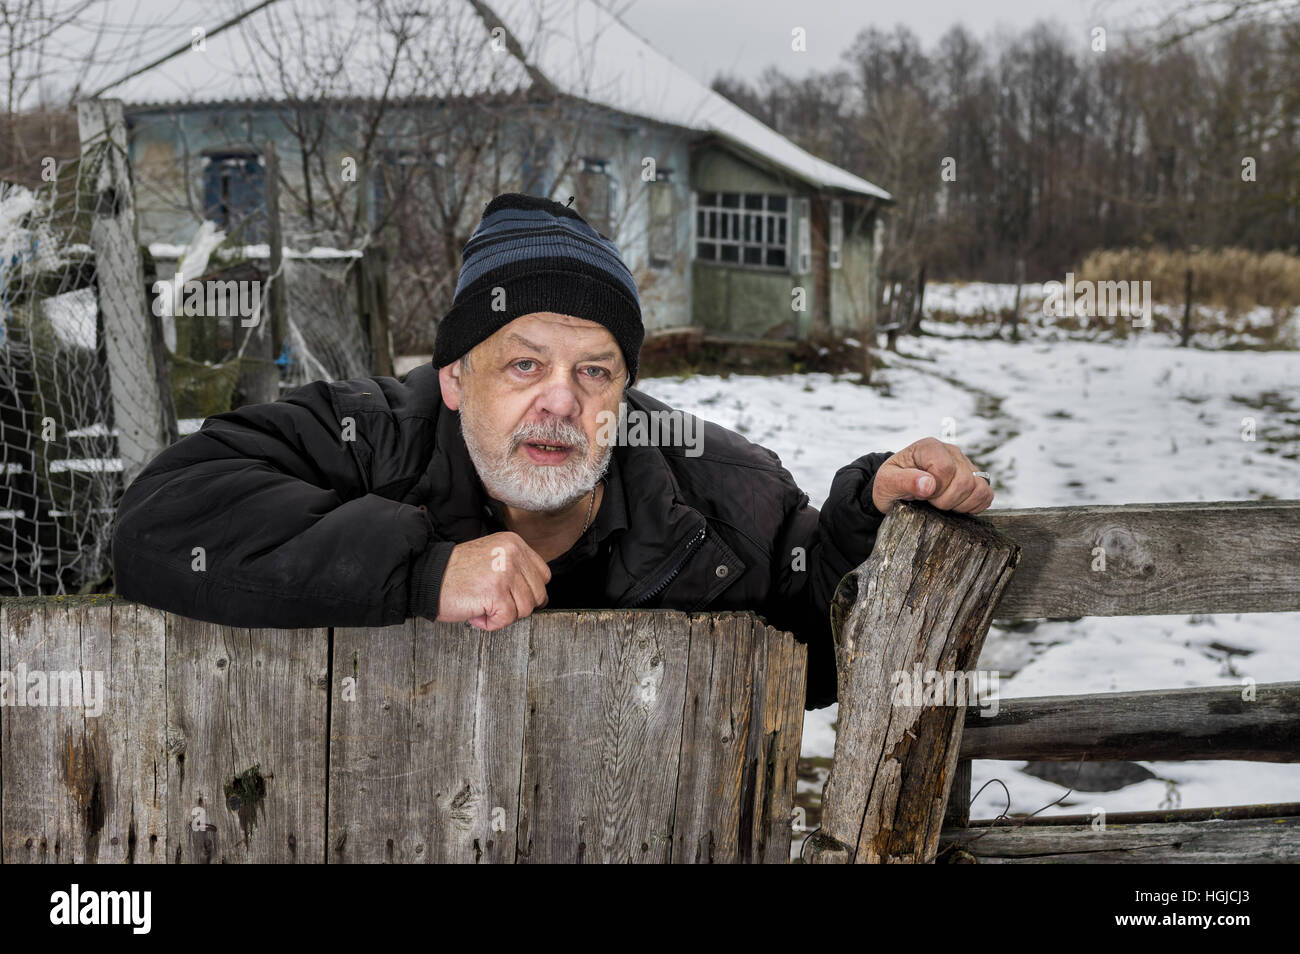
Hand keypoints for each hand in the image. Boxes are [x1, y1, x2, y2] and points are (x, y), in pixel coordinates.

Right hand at [436, 532, 550, 630]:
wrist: (427, 578)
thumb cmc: (457, 573)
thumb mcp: (494, 558)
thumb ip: (517, 568)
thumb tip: (540, 594)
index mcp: (514, 543)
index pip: (543, 575)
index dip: (529, 591)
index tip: (511, 596)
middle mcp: (512, 554)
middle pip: (537, 594)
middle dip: (517, 605)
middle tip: (493, 602)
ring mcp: (505, 572)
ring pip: (525, 608)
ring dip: (503, 615)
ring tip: (482, 604)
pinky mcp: (495, 592)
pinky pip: (507, 619)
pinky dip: (491, 623)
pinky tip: (476, 612)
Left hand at [870, 437, 993, 514]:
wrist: (896, 488)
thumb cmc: (890, 483)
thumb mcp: (887, 482)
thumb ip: (904, 481)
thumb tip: (928, 485)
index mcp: (929, 447)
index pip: (945, 469)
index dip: (935, 489)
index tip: (921, 494)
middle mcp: (951, 451)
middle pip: (964, 481)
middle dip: (945, 500)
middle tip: (930, 502)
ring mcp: (965, 464)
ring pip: (979, 488)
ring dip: (960, 504)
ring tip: (941, 503)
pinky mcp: (975, 478)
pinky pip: (987, 495)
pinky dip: (973, 505)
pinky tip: (955, 505)